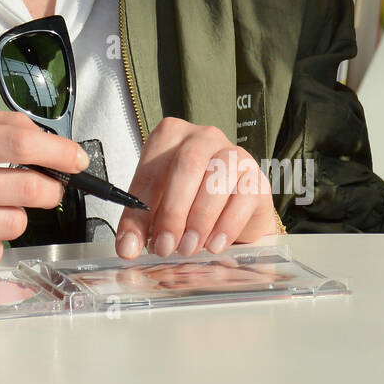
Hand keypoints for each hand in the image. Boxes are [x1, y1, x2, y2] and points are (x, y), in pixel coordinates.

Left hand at [115, 118, 279, 259]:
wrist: (235, 209)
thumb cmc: (191, 200)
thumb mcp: (160, 207)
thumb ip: (142, 223)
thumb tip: (128, 248)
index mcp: (170, 136)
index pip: (151, 171)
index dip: (140, 210)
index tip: (132, 244)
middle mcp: (203, 137)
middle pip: (187, 166)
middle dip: (173, 211)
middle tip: (166, 247)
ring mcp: (233, 153)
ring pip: (216, 180)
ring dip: (199, 220)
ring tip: (188, 248)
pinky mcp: (256, 176)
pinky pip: (243, 197)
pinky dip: (226, 225)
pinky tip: (214, 245)